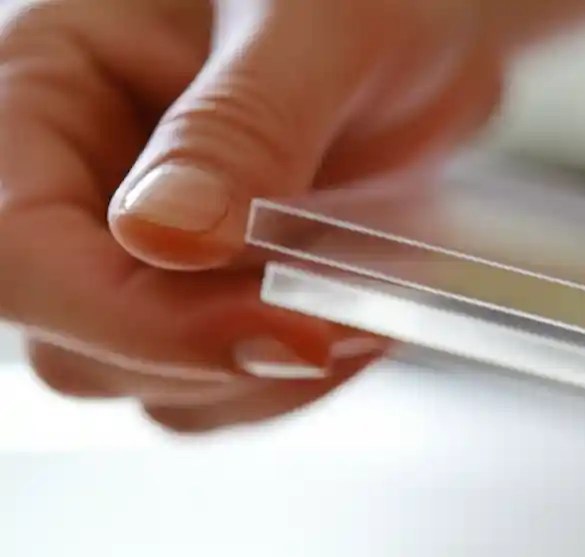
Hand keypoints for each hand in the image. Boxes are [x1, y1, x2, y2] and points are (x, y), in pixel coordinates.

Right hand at [0, 0, 515, 431]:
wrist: (438, 22)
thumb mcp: (313, 25)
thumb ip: (239, 125)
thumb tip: (162, 235)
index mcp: (50, 83)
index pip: (19, 249)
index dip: (134, 321)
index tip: (278, 332)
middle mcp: (81, 181)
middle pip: (81, 347)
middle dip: (221, 352)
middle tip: (344, 311)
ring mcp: (146, 254)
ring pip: (162, 388)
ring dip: (278, 369)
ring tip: (369, 284)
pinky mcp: (214, 298)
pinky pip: (233, 388)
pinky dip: (306, 372)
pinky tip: (364, 308)